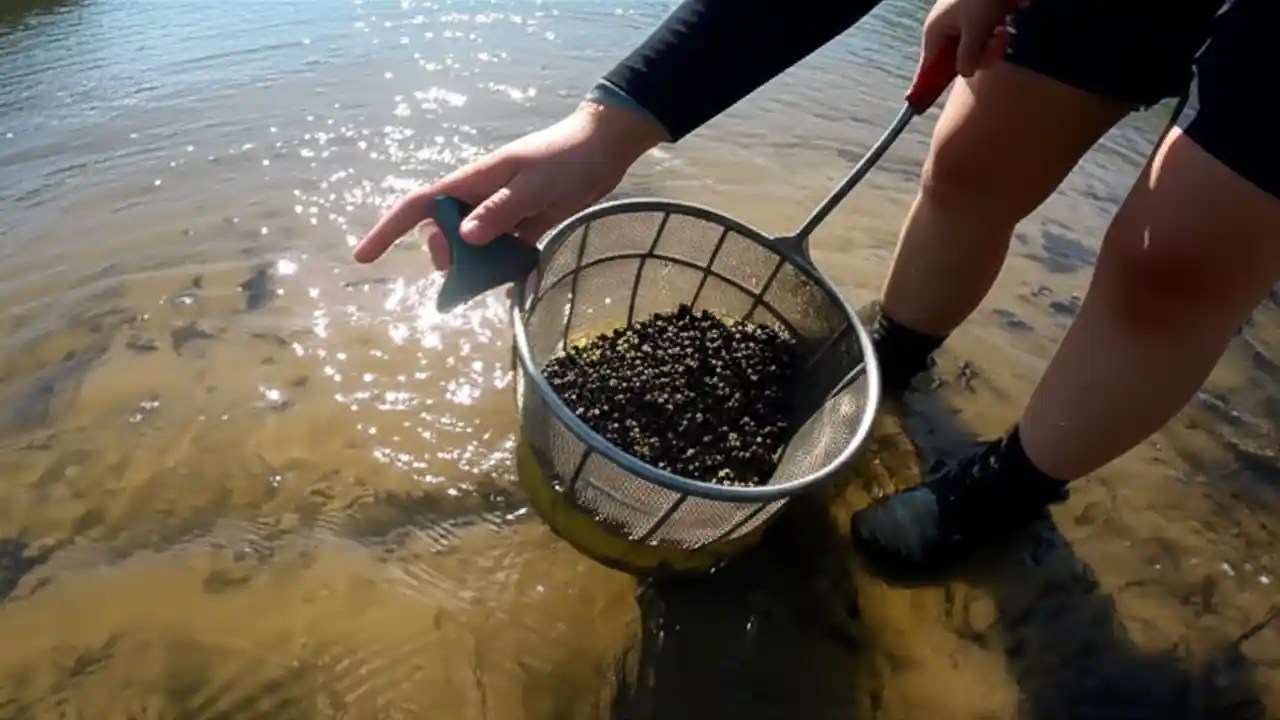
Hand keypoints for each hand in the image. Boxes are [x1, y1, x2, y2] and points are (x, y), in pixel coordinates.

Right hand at [353, 100, 665, 268]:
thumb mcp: (534, 186)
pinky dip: (505, 267)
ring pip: (473, 246)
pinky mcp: (524, 223)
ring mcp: (501, 211)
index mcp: (473, 182)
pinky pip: (503, 251)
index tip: (364, 258)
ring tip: (500, 277)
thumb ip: (499, 211)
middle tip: (474, 272)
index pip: (419, 206)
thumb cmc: (567, 160)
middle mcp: (480, 197)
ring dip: (479, 267)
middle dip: (449, 257)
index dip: (388, 230)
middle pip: (444, 233)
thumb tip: (462, 239)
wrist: (604, 148)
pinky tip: (518, 281)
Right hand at [919, 0, 1024, 79]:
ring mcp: (963, 24)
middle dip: (981, 56)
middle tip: (997, 42)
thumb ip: (967, 55)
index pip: (928, 66)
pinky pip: (985, 39)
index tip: (917, 107)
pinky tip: (1006, 24)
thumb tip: (965, 73)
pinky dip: (998, 36)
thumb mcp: (975, 28)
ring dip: (993, 46)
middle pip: (957, 61)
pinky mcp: (979, 19)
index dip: (927, 85)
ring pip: (975, 51)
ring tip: (1005, 30)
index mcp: (936, 30)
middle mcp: (947, 28)